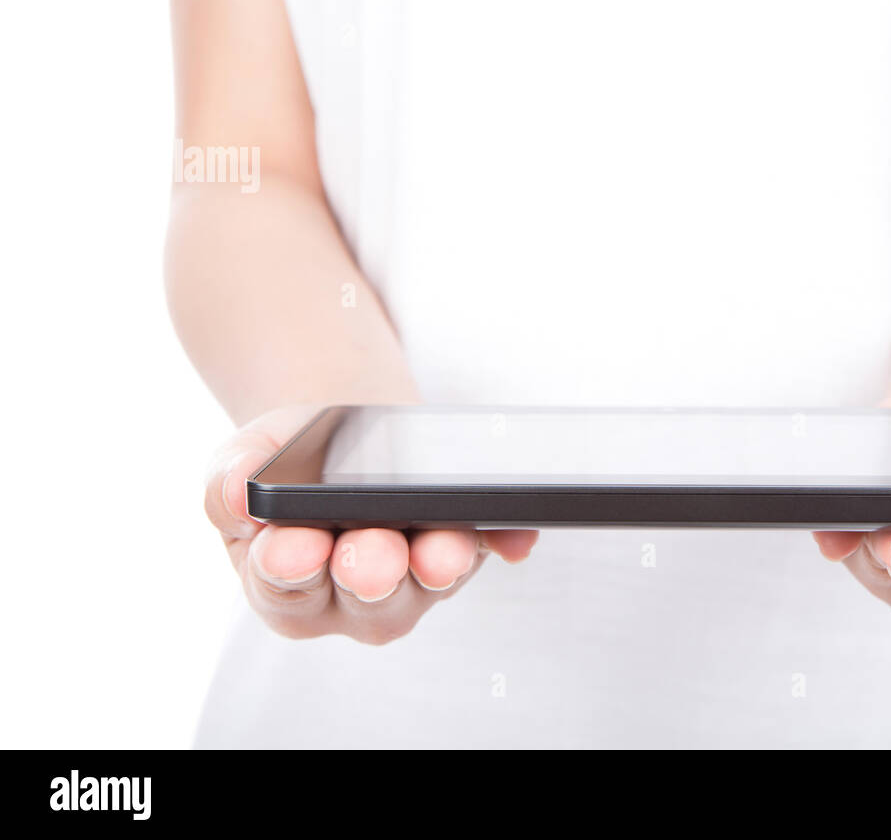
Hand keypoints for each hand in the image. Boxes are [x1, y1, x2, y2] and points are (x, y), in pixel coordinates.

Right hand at [205, 406, 537, 643]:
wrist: (341, 436)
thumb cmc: (287, 460)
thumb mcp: (246, 458)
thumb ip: (229, 479)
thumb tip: (237, 490)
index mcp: (290, 586)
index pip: (286, 591)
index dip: (289, 571)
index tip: (295, 546)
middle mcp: (357, 595)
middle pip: (370, 601)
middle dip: (372, 575)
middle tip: (373, 555)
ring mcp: (417, 575)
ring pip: (429, 582)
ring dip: (440, 565)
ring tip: (442, 548)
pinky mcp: (465, 544)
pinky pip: (489, 547)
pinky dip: (505, 541)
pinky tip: (517, 536)